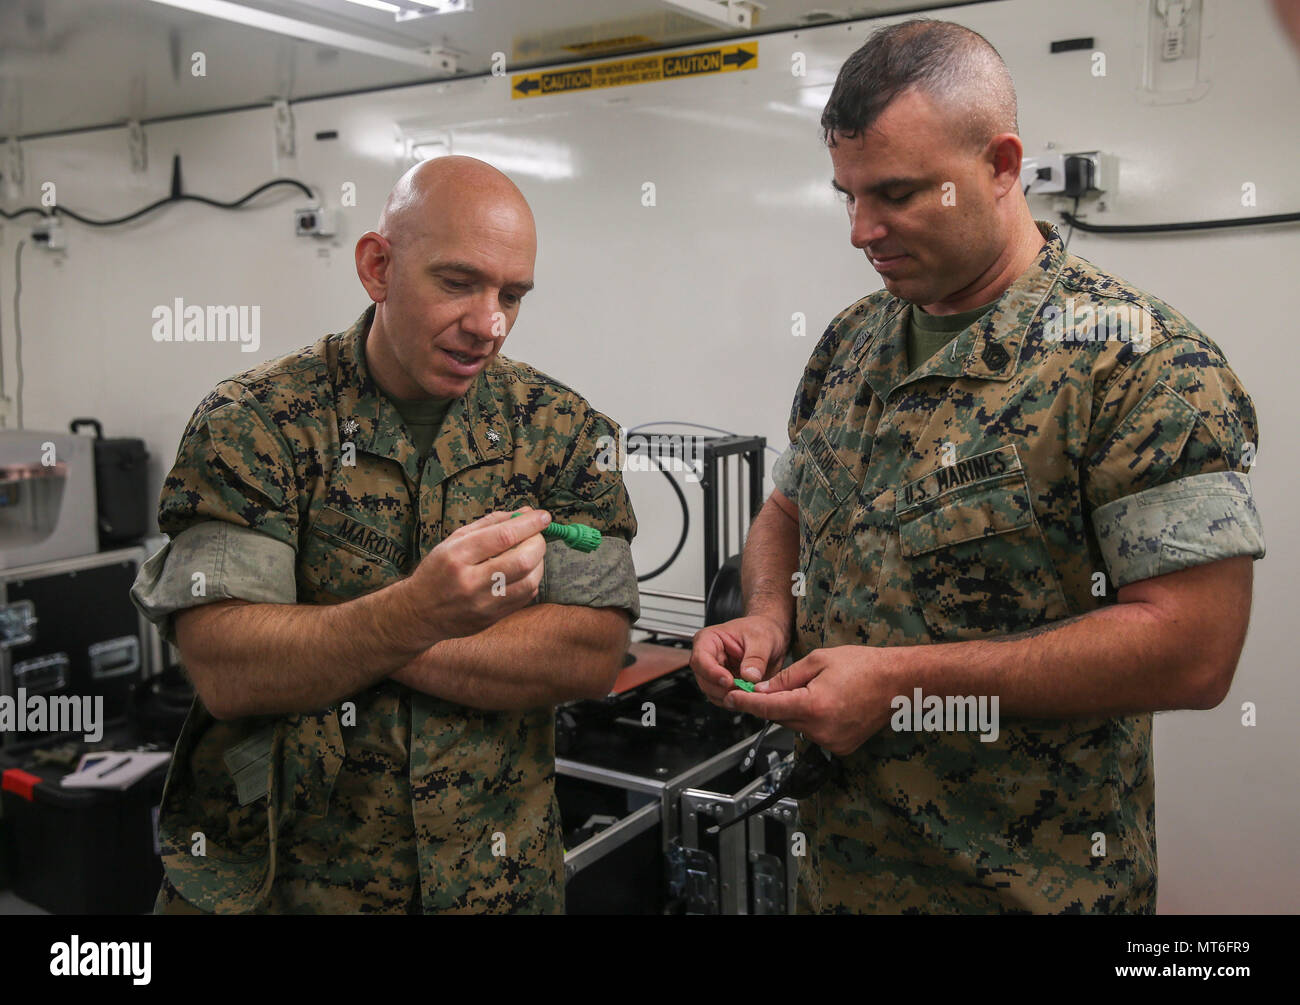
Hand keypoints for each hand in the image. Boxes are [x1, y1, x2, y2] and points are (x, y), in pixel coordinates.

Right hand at [395, 508, 549, 646]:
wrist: (418, 613)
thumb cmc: (438, 570)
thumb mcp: (455, 540)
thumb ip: (491, 524)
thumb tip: (525, 512)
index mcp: (457, 556)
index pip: (503, 536)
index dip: (529, 524)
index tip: (543, 516)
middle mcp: (470, 582)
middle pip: (522, 560)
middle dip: (538, 543)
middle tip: (536, 536)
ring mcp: (482, 604)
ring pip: (530, 581)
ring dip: (538, 563)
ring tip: (530, 553)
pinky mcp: (491, 619)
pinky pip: (526, 597)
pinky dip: (532, 579)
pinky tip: (524, 572)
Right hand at [689, 614, 789, 706]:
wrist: (771, 635)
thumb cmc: (761, 629)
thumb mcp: (762, 639)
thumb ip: (756, 658)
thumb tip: (749, 676)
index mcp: (709, 639)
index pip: (700, 658)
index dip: (712, 672)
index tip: (728, 680)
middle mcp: (709, 657)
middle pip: (703, 679)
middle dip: (722, 689)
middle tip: (743, 689)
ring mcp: (715, 673)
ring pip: (712, 692)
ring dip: (730, 696)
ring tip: (748, 691)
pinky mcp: (724, 685)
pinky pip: (724, 698)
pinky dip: (735, 700)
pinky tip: (748, 694)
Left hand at [722, 645, 901, 756]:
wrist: (897, 683)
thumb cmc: (863, 666)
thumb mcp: (818, 660)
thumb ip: (786, 678)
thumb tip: (762, 689)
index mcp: (813, 706)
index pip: (768, 708)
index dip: (746, 703)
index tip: (730, 699)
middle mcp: (821, 730)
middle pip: (781, 718)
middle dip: (774, 703)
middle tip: (774, 686)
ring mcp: (832, 742)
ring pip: (797, 727)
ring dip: (795, 711)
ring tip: (817, 690)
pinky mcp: (840, 748)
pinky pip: (814, 734)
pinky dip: (811, 720)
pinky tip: (827, 704)